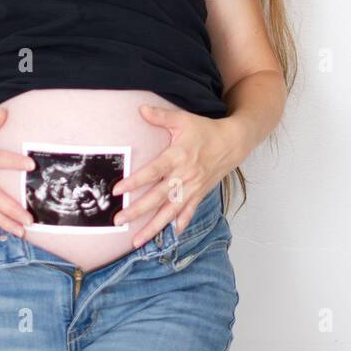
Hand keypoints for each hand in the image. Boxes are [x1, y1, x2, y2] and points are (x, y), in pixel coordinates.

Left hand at [111, 104, 245, 248]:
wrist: (233, 142)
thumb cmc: (206, 130)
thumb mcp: (183, 119)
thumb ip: (161, 116)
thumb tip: (140, 109)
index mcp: (177, 157)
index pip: (152, 172)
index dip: (135, 181)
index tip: (118, 190)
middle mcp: (184, 176)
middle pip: (157, 197)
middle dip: (137, 211)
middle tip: (118, 221)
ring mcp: (193, 187)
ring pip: (170, 211)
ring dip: (154, 227)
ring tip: (137, 240)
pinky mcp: (200, 193)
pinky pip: (189, 212)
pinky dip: (181, 223)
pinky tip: (171, 235)